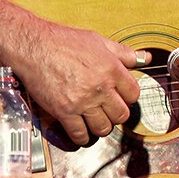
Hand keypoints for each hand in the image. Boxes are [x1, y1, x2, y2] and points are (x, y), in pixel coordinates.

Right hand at [13, 21, 150, 145]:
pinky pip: (80, 134)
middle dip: (115, 114)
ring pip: (103, 128)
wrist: (33, 46)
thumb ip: (124, 53)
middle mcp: (100, 87)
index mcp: (112, 69)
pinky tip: (79, 129)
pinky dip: (81, 136)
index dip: (127, 97)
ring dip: (100, 127)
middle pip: (121, 115)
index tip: (119, 97)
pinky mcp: (64, 111)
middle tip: (106, 110)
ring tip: (94, 120)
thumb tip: (145, 57)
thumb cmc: (63, 41)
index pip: (133, 95)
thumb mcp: (98, 41)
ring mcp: (82, 101)